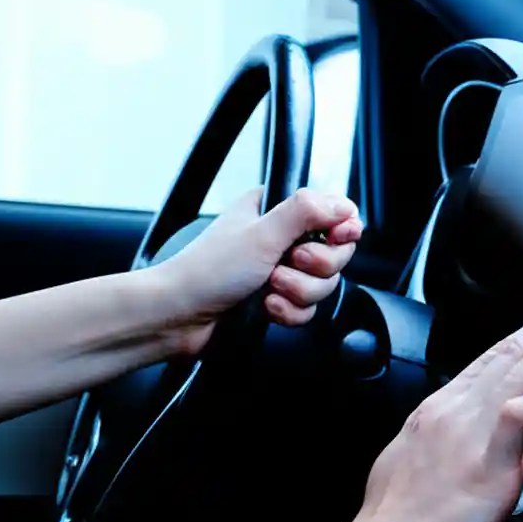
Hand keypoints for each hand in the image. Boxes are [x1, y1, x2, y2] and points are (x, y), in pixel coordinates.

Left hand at [145, 187, 362, 355]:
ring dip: (299, 291)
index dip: (341, 228)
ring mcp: (280, 271)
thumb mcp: (262, 232)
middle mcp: (280, 238)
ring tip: (269, 288)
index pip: (332, 212)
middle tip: (291, 262)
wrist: (179, 315)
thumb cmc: (208, 271)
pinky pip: (308, 309)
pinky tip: (266, 307)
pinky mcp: (277, 300)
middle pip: (334, 252)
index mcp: (275, 209)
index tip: (336, 238)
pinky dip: (289, 311)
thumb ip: (306, 212)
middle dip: (316, 265)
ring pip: (323, 284)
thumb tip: (343, 206)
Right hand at [341, 270, 522, 521]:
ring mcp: (467, 433)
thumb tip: (478, 450)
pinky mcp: (484, 463)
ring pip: (518, 371)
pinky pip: (519, 419)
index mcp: (435, 414)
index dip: (522, 333)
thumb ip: (450, 451)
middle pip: (508, 352)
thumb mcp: (412, 470)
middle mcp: (451, 413)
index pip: (489, 361)